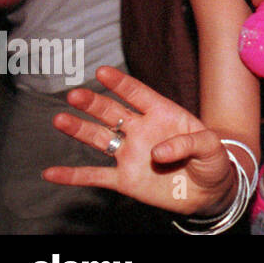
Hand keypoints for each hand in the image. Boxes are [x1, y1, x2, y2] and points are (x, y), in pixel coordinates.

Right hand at [43, 66, 243, 215]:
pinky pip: (95, 177)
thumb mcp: (211, 146)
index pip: (139, 95)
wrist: (209, 191)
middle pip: (113, 113)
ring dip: (79, 130)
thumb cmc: (212, 160)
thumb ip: (188, 143)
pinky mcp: (125, 180)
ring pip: (100, 139)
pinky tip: (51, 173)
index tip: (101, 72)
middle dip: (94, 103)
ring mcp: (130, 154)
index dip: (121, 84)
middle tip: (74, 94)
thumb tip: (157, 152)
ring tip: (60, 120)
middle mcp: (141, 130)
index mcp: (163, 114)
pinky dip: (73, 176)